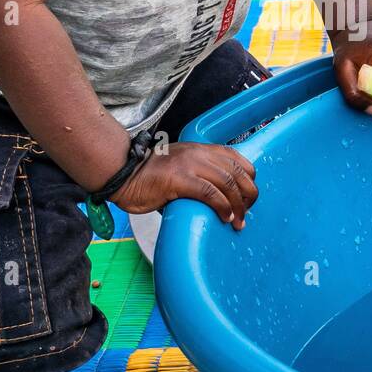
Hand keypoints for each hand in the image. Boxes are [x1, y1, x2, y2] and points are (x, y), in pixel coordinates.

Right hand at [111, 142, 257, 229]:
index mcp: (201, 149)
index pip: (238, 160)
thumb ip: (199, 175)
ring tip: (238, 221)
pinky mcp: (179, 180)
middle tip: (246, 214)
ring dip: (238, 206)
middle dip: (248, 196)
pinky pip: (210, 193)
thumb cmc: (149, 176)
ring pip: (228, 183)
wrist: (123, 174)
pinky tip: (224, 217)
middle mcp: (199, 154)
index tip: (247, 198)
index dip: (248, 180)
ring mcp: (190, 165)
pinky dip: (222, 207)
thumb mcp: (180, 167)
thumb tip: (219, 197)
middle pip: (238, 173)